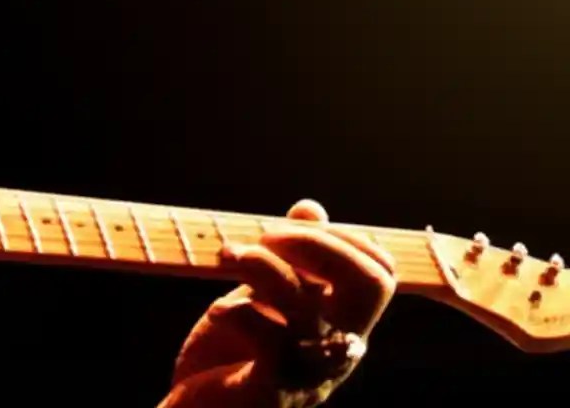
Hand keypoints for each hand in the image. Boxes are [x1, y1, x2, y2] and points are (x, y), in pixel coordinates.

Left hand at [160, 199, 395, 407]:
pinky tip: (217, 311)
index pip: (380, 272)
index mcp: (343, 323)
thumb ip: (290, 258)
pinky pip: (271, 340)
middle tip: (265, 237)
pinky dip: (240, 313)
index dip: (341, 238)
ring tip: (226, 256)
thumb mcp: (262, 296)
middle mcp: (338, 349)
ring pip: (309, 306)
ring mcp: (311, 372)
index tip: (288, 226)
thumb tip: (310, 208)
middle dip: (316, 244)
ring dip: (262, 267)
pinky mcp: (275, 390)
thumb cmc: (233, 354)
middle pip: (370, 284)